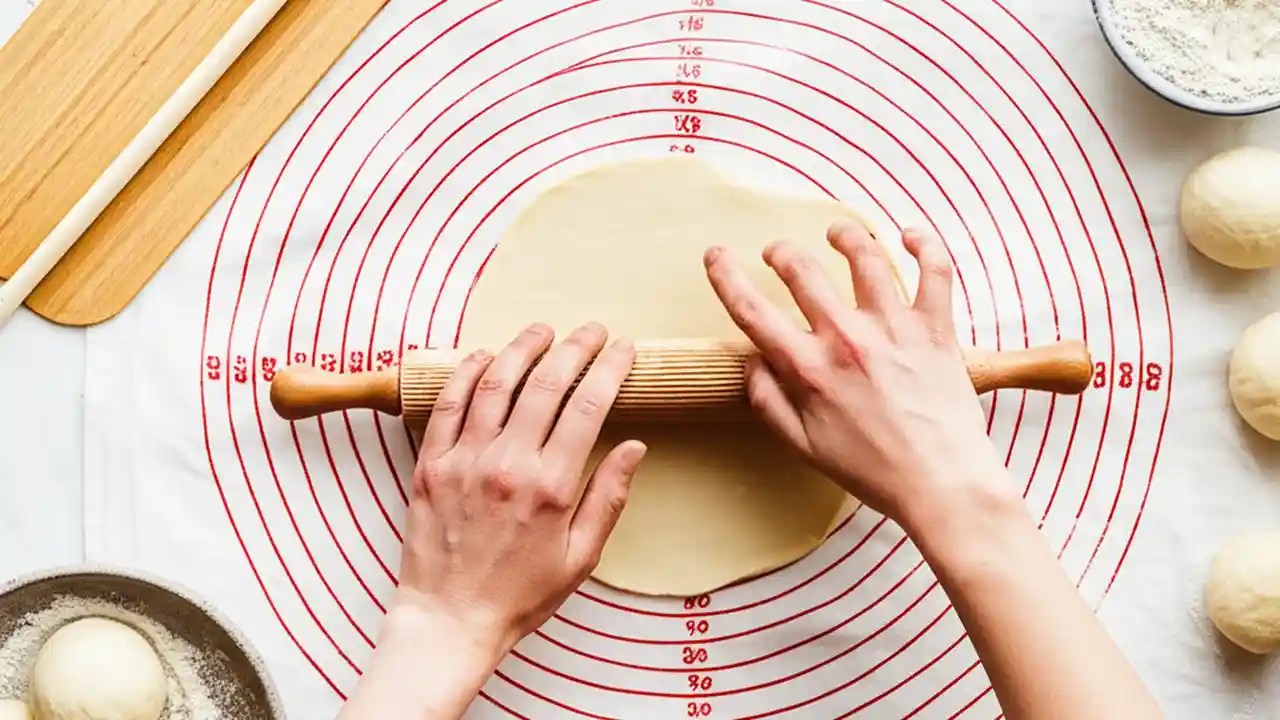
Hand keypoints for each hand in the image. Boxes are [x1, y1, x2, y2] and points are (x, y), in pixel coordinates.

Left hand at [396, 323, 646, 651]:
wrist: (449, 621)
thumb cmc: (520, 594)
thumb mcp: (581, 557)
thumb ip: (609, 497)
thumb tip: (635, 447)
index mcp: (550, 487)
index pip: (587, 407)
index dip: (609, 369)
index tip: (623, 349)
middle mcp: (506, 465)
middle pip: (546, 383)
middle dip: (575, 347)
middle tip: (592, 330)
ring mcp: (464, 461)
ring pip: (496, 382)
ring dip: (523, 347)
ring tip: (543, 330)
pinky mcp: (430, 466)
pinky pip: (448, 404)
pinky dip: (466, 372)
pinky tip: (483, 356)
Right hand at [703, 222, 1007, 523]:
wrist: (941, 484)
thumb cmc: (873, 471)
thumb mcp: (804, 446)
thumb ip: (769, 402)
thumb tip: (751, 363)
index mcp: (810, 370)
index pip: (753, 311)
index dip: (727, 277)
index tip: (716, 256)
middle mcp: (847, 339)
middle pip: (804, 271)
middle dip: (782, 253)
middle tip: (778, 253)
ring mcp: (894, 328)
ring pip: (865, 257)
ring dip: (845, 237)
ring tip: (836, 233)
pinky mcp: (936, 328)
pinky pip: (934, 271)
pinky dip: (924, 245)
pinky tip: (910, 235)